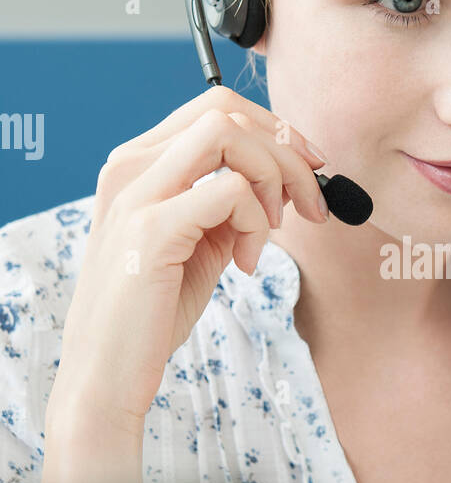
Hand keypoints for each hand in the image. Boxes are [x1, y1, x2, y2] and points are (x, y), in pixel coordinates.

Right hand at [48, 84, 328, 426]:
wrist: (107, 374)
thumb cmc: (153, 314)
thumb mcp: (200, 245)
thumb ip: (231, 207)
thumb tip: (287, 180)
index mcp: (138, 164)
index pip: (216, 108)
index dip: (276, 131)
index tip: (311, 171)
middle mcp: (130, 166)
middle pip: (227, 112)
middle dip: (288, 152)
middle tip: (312, 205)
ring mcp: (136, 193)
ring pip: (230, 136)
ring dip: (275, 178)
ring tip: (274, 233)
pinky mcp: (151, 228)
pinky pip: (231, 191)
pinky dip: (257, 223)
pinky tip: (247, 264)